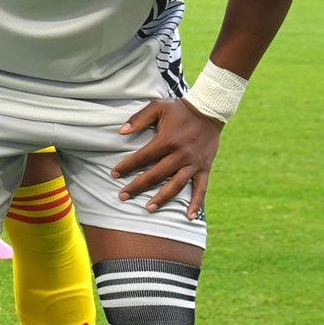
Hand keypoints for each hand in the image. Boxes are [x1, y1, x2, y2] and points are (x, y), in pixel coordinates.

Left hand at [114, 97, 222, 218]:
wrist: (209, 111)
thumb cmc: (179, 109)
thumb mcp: (157, 107)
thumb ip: (138, 119)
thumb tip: (120, 132)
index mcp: (167, 140)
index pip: (143, 157)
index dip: (127, 166)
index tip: (113, 174)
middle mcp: (181, 155)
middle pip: (156, 175)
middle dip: (138, 186)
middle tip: (122, 196)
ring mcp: (194, 164)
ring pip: (176, 185)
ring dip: (162, 198)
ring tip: (148, 209)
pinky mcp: (204, 168)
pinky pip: (201, 189)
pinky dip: (196, 204)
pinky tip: (189, 217)